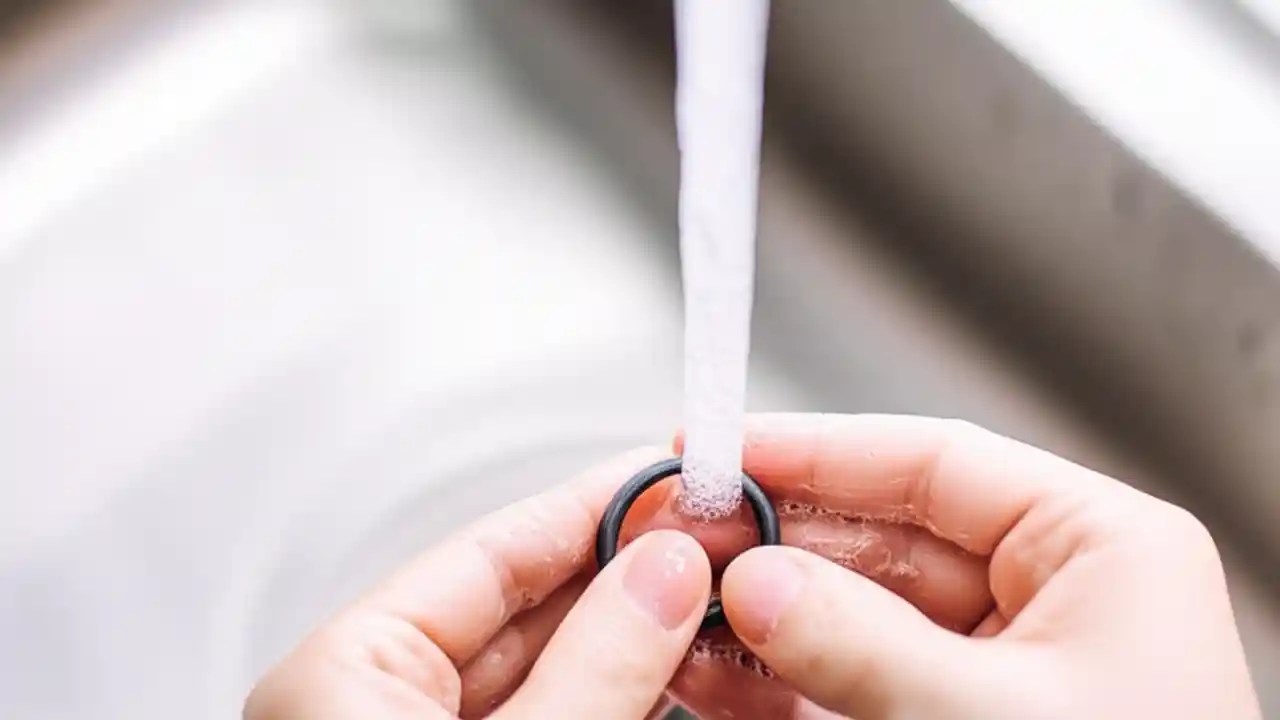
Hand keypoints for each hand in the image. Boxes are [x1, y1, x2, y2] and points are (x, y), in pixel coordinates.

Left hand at [244, 447, 711, 719]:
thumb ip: (594, 666)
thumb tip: (667, 570)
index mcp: (341, 675)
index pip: (487, 553)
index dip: (590, 509)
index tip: (670, 479)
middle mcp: (375, 702)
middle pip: (523, 607)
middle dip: (628, 573)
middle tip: (714, 538)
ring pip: (547, 667)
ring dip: (634, 637)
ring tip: (715, 596)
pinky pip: (553, 713)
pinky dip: (617, 693)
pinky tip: (676, 667)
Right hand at [668, 414, 1260, 718]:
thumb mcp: (986, 719)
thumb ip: (861, 644)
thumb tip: (756, 584)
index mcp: (1100, 552)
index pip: (935, 463)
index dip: (816, 449)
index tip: (723, 451)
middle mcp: (1054, 598)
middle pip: (883, 536)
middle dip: (775, 544)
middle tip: (680, 539)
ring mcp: (1008, 668)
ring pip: (861, 614)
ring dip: (767, 618)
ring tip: (682, 613)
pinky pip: (863, 682)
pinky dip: (790, 681)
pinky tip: (720, 674)